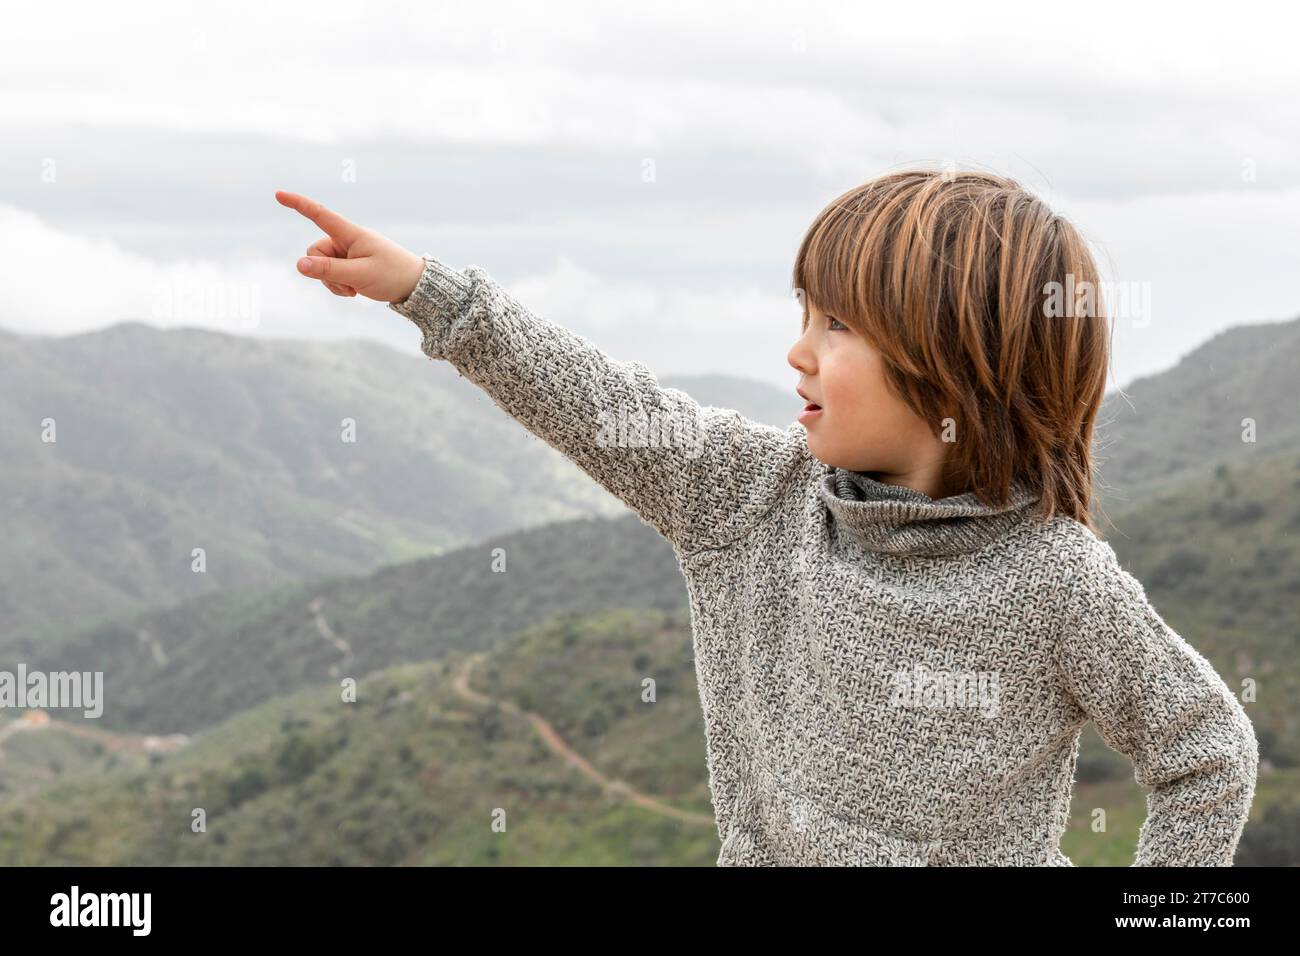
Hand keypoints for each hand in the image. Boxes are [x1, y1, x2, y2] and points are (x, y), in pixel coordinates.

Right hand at [275, 190, 426, 302]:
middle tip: (349, 285)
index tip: (279, 194)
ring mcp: (347, 253)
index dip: (298, 204)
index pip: (320, 215)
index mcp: (351, 234)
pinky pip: (329, 276)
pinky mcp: (349, 265)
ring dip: (332, 282)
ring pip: (320, 267)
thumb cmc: (393, 276)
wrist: (415, 286)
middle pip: (314, 252)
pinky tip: (355, 291)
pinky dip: (338, 286)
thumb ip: (328, 271)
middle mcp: (346, 240)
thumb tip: (299, 265)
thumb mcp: (360, 275)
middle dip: (324, 272)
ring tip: (356, 289)